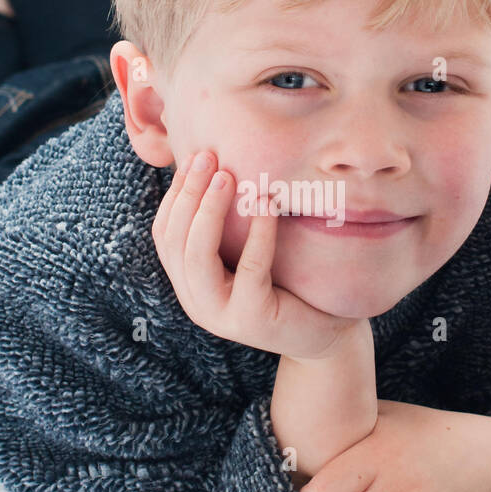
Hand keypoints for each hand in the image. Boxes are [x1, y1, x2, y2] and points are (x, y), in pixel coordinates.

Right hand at [152, 148, 358, 360]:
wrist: (325, 334)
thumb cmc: (289, 283)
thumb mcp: (250, 252)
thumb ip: (229, 225)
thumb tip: (219, 166)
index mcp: (189, 283)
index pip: (165, 234)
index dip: (176, 195)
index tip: (194, 158)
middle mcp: (196, 301)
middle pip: (175, 241)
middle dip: (188, 194)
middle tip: (207, 157)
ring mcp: (220, 315)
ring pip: (197, 257)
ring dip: (209, 211)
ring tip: (226, 176)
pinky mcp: (252, 320)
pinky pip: (250, 269)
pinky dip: (258, 232)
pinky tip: (267, 204)